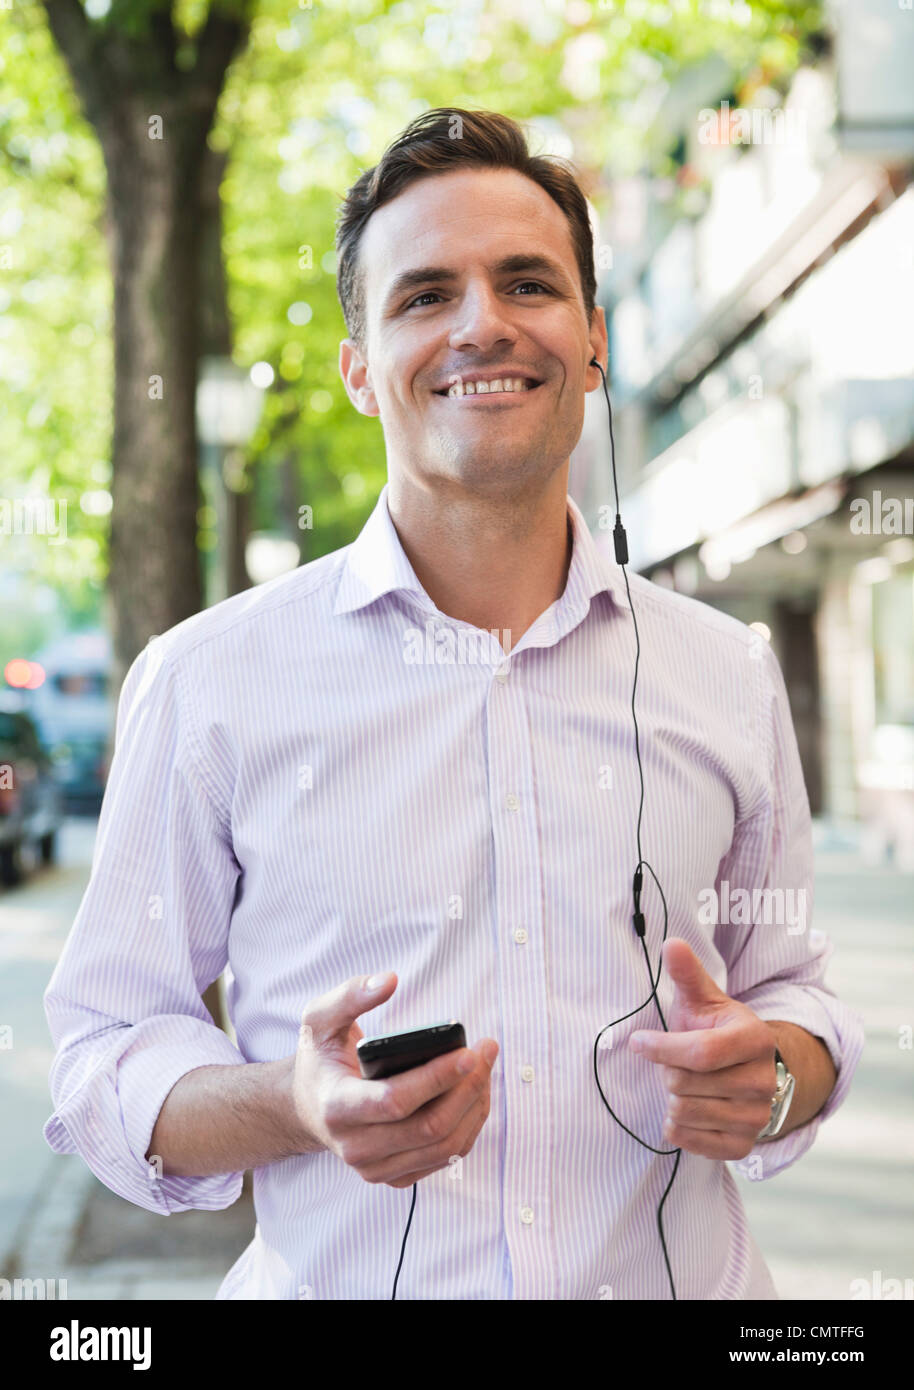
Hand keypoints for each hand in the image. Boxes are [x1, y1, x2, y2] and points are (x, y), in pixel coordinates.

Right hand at [289, 971, 498, 1187]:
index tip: (468, 1052)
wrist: (308, 1106)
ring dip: (475, 1106)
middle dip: (468, 1088)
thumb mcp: (320, 1020)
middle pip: (429, 1127)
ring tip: (485, 1068)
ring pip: (445, 1147)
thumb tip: (389, 980)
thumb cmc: (320, 1059)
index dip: (436, 1079)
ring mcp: (376, 1168)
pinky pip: (446, 1157)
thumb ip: (350, 995)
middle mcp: (355, 1147)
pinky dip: (469, 1125)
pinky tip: (475, 1094)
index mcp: (337, 1108)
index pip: (395, 1102)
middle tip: (485, 1052)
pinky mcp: (395, 1176)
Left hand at [628, 938, 777, 1159]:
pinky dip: (677, 1126)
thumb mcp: (703, 1000)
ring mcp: (757, 1117)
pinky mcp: (744, 1145)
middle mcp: (764, 1081)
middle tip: (675, 1063)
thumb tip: (671, 943)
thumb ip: (687, 973)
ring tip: (683, 1084)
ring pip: (684, 1112)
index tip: (638, 1041)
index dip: (661, 1048)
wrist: (746, 1072)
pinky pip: (691, 1142)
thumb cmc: (716, 1030)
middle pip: (684, 1084)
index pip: (699, 1052)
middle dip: (667, 1071)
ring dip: (671, 1097)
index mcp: (755, 1039)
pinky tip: (686, 1108)